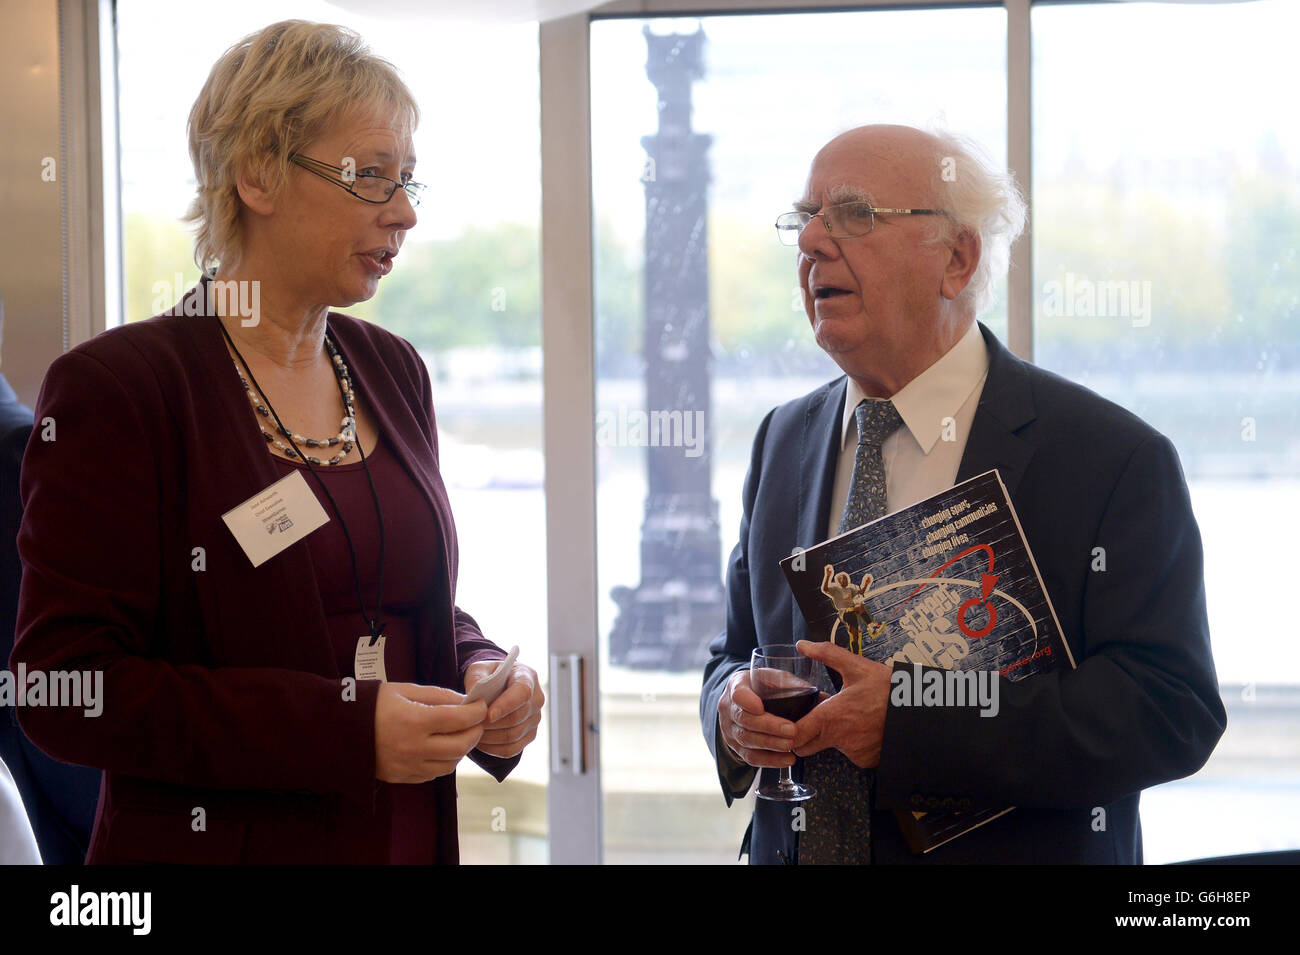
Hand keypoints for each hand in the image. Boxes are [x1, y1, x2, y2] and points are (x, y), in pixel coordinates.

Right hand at [374, 682, 486, 782]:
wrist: (339, 729)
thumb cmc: (373, 704)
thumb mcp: (405, 690)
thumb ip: (437, 695)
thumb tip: (465, 701)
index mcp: (414, 721)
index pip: (458, 719)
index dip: (476, 712)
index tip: (482, 706)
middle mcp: (413, 747)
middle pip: (460, 746)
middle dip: (475, 733)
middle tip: (478, 722)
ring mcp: (407, 766)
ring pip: (450, 764)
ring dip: (461, 750)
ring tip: (460, 735)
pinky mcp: (402, 777)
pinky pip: (433, 774)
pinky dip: (444, 762)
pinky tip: (441, 748)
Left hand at [465, 661, 543, 758]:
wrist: (497, 688)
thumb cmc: (489, 676)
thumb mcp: (480, 669)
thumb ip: (476, 678)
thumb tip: (472, 697)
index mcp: (527, 677)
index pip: (523, 693)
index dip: (506, 705)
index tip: (488, 715)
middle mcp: (537, 699)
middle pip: (517, 717)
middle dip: (492, 724)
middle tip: (471, 725)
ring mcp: (535, 719)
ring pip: (513, 735)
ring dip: (490, 737)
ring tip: (472, 732)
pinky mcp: (530, 735)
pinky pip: (512, 749)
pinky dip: (493, 749)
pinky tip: (479, 742)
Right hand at [717, 669, 800, 768]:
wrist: (746, 701)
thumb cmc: (763, 686)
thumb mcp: (774, 677)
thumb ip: (789, 683)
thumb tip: (815, 695)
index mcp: (737, 685)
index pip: (737, 693)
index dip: (747, 701)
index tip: (760, 708)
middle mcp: (729, 707)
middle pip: (744, 719)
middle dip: (769, 726)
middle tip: (791, 730)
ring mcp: (730, 729)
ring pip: (747, 740)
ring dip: (771, 744)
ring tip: (791, 745)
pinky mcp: (736, 746)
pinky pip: (750, 757)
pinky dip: (770, 760)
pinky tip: (787, 759)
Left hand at [790, 640, 891, 767]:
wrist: (922, 711)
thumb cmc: (890, 690)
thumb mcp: (858, 667)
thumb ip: (827, 654)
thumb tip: (803, 645)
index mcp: (831, 719)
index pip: (794, 737)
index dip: (787, 730)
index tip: (790, 719)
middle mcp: (841, 741)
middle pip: (806, 747)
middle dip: (803, 734)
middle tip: (814, 716)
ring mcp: (855, 753)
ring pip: (829, 748)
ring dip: (831, 736)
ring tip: (845, 715)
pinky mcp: (868, 761)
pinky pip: (851, 754)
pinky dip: (852, 743)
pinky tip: (861, 725)